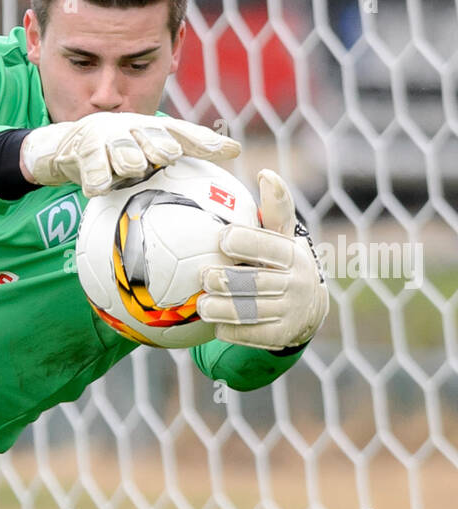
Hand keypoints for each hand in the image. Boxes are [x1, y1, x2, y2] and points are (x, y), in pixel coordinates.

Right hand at [21, 111, 240, 197]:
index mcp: (152, 131)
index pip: (184, 133)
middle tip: (168, 156)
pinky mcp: (81, 148)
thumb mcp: (142, 157)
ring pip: (121, 147)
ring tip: (134, 168)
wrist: (65, 145)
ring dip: (129, 157)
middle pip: (152, 134)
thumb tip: (228, 167)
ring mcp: (106, 136)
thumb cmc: (113, 154)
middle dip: (161, 143)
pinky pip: (90, 165)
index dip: (205, 142)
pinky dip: (94, 176)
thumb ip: (175, 162)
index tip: (231, 153)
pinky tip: (97, 190)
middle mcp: (132, 128)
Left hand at [197, 169, 328, 350]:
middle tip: (203, 276)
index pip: (269, 245)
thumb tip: (266, 172)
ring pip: (250, 311)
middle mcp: (298, 282)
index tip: (222, 237)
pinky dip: (230, 330)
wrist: (306, 310)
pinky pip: (251, 335)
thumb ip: (275, 209)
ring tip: (202, 305)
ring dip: (221, 308)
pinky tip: (216, 326)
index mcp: (294, 254)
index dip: (246, 241)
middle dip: (226, 279)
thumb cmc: (281, 263)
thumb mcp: (283, 237)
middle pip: (255, 281)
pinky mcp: (283, 336)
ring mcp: (292, 311)